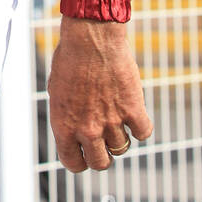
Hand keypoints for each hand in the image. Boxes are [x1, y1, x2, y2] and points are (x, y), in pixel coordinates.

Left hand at [47, 16, 152, 172]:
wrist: (91, 37)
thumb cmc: (71, 58)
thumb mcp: (58, 91)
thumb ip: (66, 116)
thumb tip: (75, 132)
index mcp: (64, 126)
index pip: (73, 163)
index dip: (80, 160)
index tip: (85, 152)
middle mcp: (87, 129)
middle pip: (101, 163)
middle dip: (102, 155)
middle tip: (104, 140)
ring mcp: (111, 121)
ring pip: (121, 148)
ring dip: (120, 136)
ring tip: (116, 115)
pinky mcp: (133, 109)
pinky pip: (143, 133)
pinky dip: (141, 125)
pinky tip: (134, 111)